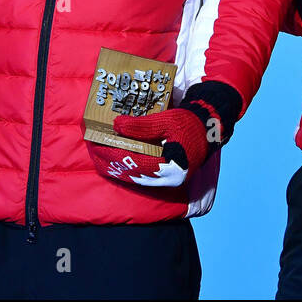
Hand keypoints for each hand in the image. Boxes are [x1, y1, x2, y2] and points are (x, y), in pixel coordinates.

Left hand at [88, 107, 211, 187]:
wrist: (208, 128)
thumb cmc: (189, 123)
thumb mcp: (166, 120)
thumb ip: (141, 126)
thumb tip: (116, 126)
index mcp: (171, 167)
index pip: (134, 163)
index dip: (113, 154)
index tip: (97, 144)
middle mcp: (168, 179)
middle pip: (132, 174)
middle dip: (110, 162)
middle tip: (93, 150)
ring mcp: (167, 180)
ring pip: (135, 178)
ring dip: (116, 167)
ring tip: (99, 156)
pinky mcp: (166, 177)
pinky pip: (141, 176)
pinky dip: (127, 169)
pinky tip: (114, 161)